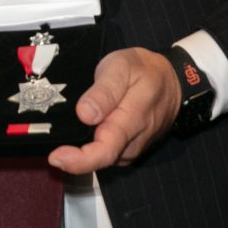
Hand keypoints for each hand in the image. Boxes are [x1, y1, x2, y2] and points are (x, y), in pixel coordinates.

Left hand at [48, 46, 181, 174]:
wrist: (173, 82)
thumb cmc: (144, 71)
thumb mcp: (122, 66)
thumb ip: (104, 91)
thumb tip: (84, 114)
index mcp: (132, 119)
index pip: (105, 151)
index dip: (78, 160)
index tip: (56, 157)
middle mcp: (133, 142)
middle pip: (98, 159)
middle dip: (73, 153)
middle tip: (53, 140)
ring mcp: (131, 150)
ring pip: (100, 158)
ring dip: (81, 148)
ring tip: (71, 126)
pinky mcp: (128, 152)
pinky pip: (105, 154)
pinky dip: (90, 145)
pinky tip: (84, 130)